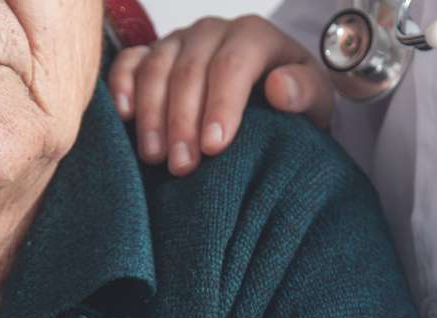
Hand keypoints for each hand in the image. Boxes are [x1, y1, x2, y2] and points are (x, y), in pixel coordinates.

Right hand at [108, 15, 333, 175]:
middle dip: (183, 121)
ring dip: (152, 115)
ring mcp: (178, 41)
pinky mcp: (151, 54)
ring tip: (155, 157)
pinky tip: (124, 117)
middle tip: (183, 166)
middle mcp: (214, 31)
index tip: (214, 146)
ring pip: (156, 68)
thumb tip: (280, 88)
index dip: (221, 104)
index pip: (233, 64)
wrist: (269, 101)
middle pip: (189, 70)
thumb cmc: (291, 105)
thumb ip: (306, 92)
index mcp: (255, 36)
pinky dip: (121, 87)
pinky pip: (128, 62)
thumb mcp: (315, 101)